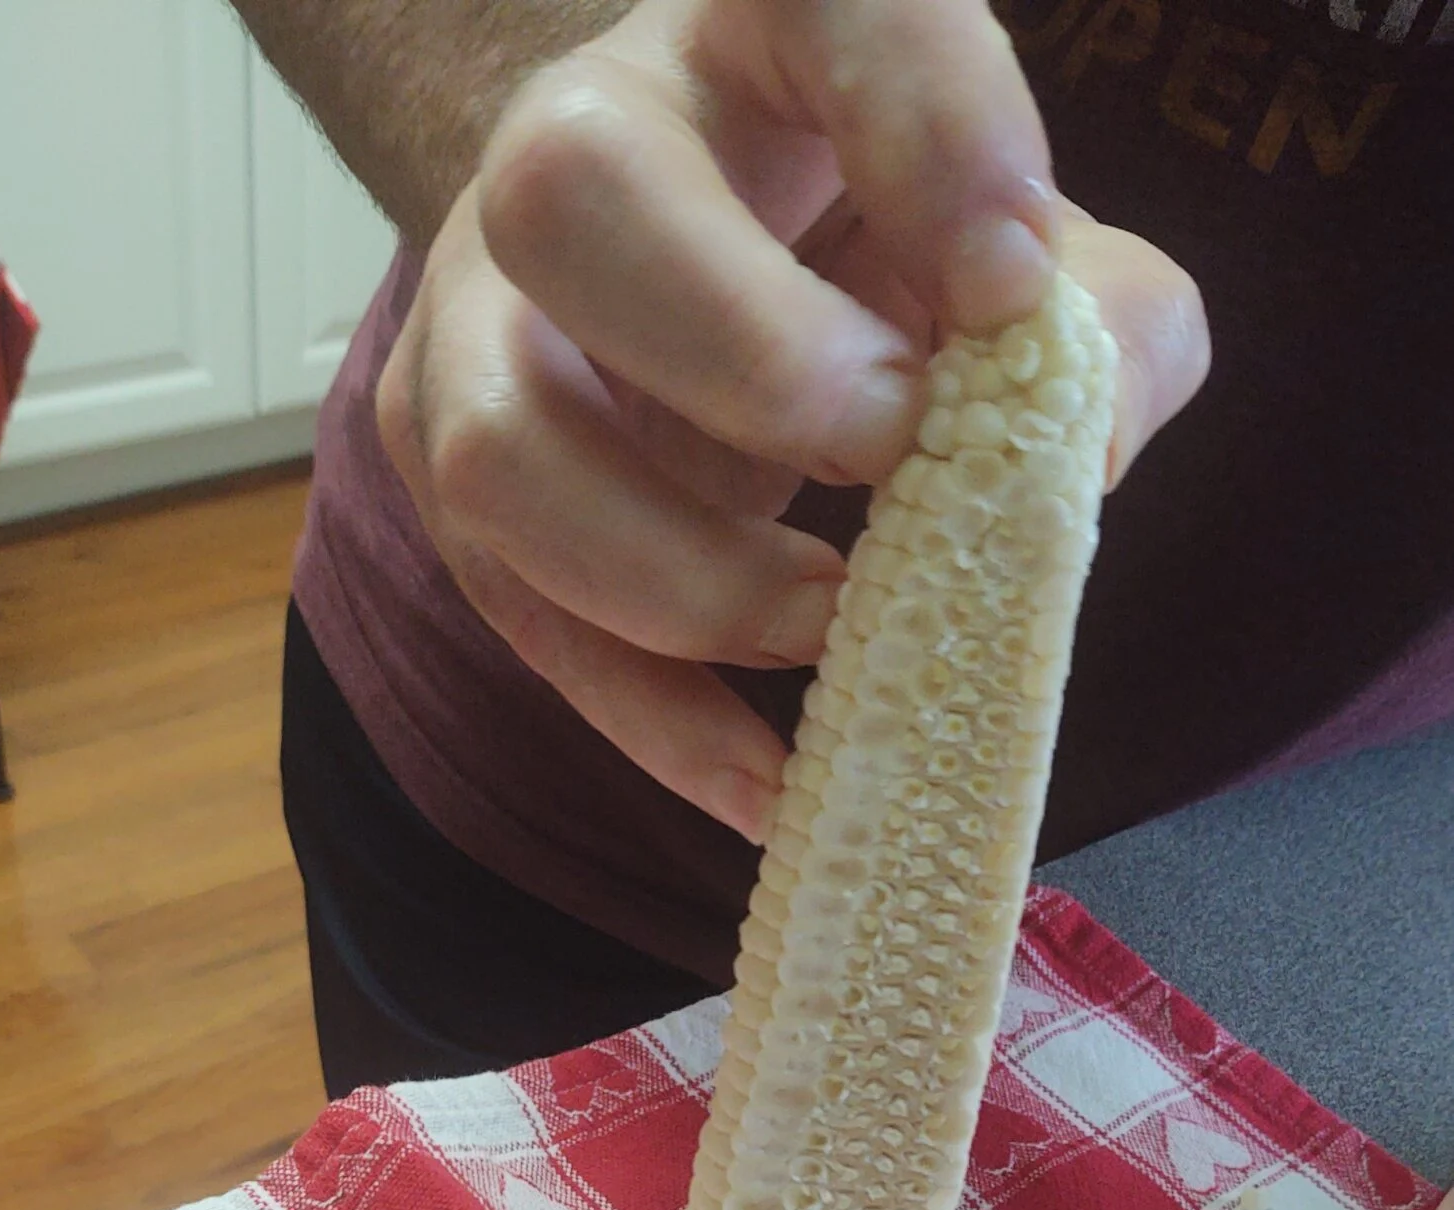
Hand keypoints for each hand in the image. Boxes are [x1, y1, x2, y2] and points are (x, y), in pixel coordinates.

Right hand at [377, 0, 1208, 837]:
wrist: (716, 283)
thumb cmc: (890, 266)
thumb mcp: (1029, 265)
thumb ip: (1103, 328)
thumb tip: (1074, 450)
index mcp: (758, 21)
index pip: (829, 1)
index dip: (925, 135)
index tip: (1012, 279)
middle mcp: (583, 135)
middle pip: (573, 199)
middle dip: (748, 365)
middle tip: (894, 457)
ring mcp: (478, 313)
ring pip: (499, 450)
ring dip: (680, 579)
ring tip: (829, 628)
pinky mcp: (452, 474)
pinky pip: (522, 621)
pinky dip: (658, 726)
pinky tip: (775, 785)